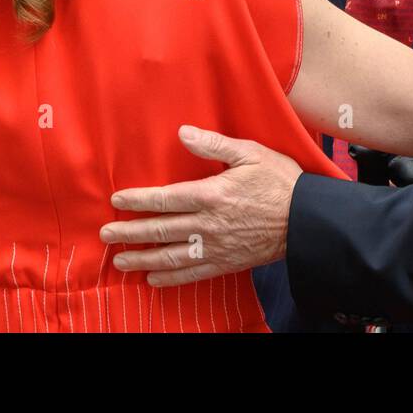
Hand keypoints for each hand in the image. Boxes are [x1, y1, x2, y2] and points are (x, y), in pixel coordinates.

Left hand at [100, 126, 301, 287]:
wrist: (306, 219)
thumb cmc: (279, 181)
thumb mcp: (250, 153)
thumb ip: (214, 145)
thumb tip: (183, 133)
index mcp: (211, 194)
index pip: (164, 198)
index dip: (138, 200)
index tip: (117, 200)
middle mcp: (208, 225)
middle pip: (160, 230)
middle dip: (129, 232)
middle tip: (106, 234)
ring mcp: (215, 247)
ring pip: (170, 256)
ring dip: (142, 258)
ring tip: (120, 260)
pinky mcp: (225, 263)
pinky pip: (192, 274)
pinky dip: (170, 278)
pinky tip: (153, 279)